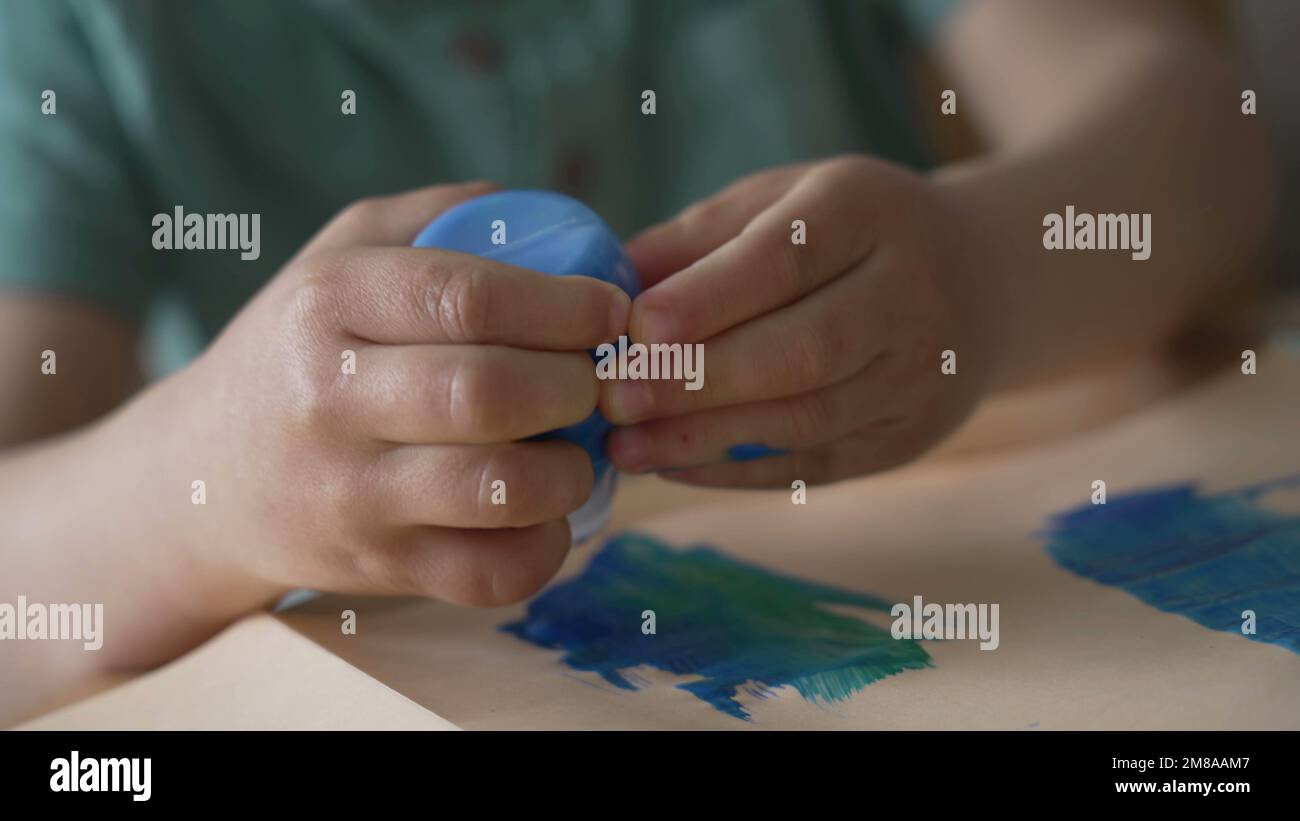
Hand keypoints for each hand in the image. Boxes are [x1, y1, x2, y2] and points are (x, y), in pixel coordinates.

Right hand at [167, 182, 629, 606]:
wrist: (204, 476)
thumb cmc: (303, 349)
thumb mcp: (342, 254)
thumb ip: (443, 216)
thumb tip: (564, 218)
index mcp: (330, 302)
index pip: (466, 298)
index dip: (563, 306)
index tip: (608, 313)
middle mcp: (330, 398)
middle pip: (490, 393)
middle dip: (575, 385)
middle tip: (592, 381)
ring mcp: (352, 492)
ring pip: (499, 489)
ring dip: (571, 471)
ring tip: (574, 449)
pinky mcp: (375, 567)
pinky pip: (488, 573)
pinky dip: (545, 547)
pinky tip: (543, 513)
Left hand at [601, 156, 995, 486]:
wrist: (984, 279)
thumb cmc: (848, 232)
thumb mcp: (786, 199)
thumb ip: (700, 238)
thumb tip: (607, 284)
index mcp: (869, 212)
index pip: (789, 258)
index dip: (712, 298)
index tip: (636, 328)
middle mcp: (909, 294)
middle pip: (802, 351)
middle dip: (698, 381)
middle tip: (612, 399)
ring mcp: (917, 375)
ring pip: (806, 419)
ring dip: (706, 438)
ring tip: (625, 448)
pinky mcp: (907, 437)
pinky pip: (814, 465)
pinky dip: (737, 472)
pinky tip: (674, 466)